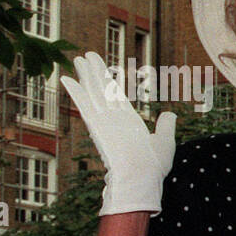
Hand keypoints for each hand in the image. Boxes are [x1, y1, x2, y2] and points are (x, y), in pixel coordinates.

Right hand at [60, 51, 175, 214]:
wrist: (143, 178)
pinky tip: (65, 78)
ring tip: (78, 58)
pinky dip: (75, 92)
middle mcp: (115, 120)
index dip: (108, 82)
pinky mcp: (97, 125)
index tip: (102, 69)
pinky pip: (84, 105)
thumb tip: (170, 115)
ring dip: (86, 75)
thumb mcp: (164, 142)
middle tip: (84, 56)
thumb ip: (165, 127)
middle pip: (102, 91)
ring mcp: (105, 122)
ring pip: (94, 93)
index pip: (116, 97)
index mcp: (129, 123)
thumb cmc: (153, 167)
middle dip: (94, 73)